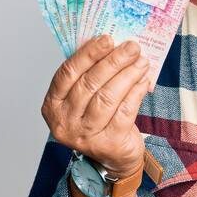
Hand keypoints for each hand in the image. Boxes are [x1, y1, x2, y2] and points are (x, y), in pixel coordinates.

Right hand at [42, 34, 149, 175]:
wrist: (113, 158)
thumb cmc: (99, 121)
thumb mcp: (85, 99)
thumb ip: (89, 75)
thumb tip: (111, 44)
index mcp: (53, 105)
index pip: (67, 73)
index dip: (88, 54)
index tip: (107, 38)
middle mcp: (64, 122)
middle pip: (89, 84)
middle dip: (113, 61)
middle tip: (131, 47)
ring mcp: (84, 135)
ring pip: (107, 97)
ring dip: (127, 75)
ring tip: (141, 61)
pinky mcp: (108, 143)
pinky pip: (124, 111)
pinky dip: (136, 92)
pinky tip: (143, 80)